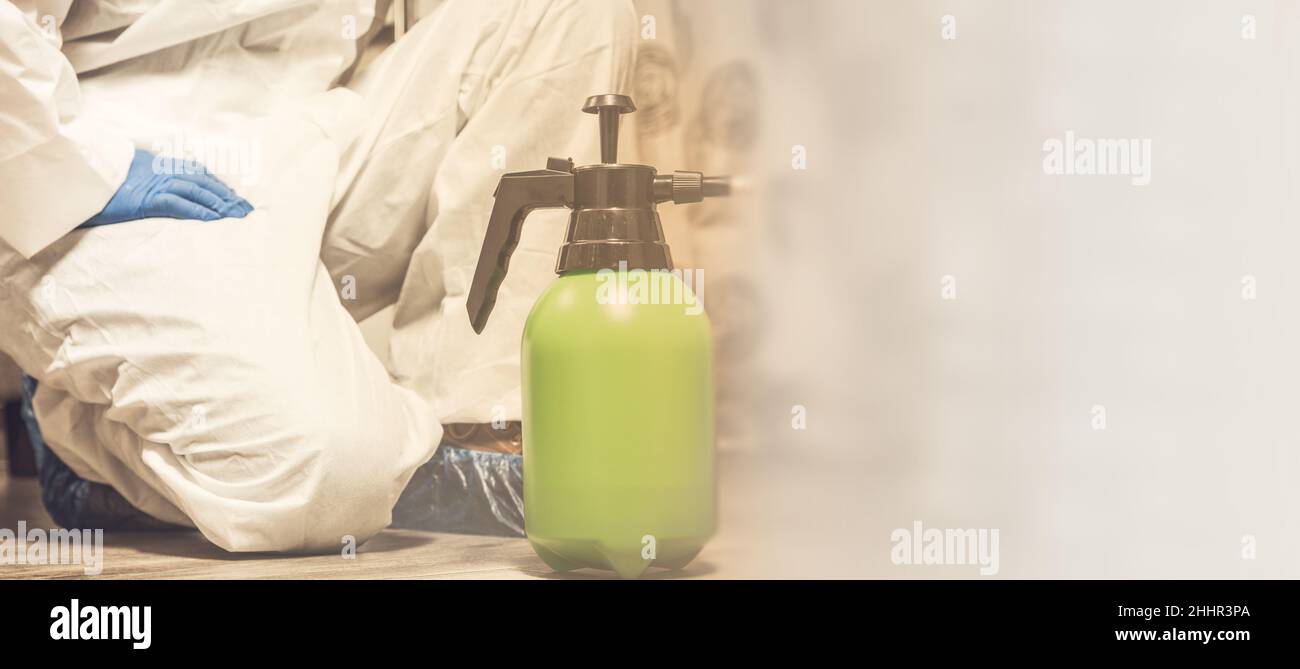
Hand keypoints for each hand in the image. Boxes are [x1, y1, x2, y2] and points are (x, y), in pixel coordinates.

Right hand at [79, 149, 253, 228]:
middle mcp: (160, 172)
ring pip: (195, 190)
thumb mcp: (127, 176)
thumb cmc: (100, 181)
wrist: (76, 177)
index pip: (196, 174)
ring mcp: (153, 184)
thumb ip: (145, 179)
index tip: (234, 196)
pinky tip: (214, 218)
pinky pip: (177, 204)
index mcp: (158, 165)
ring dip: (218, 202)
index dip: (217, 184)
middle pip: (202, 182)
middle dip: (226, 194)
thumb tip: (156, 190)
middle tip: (246, 208)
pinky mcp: (145, 199)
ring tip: (236, 213)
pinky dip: (197, 210)